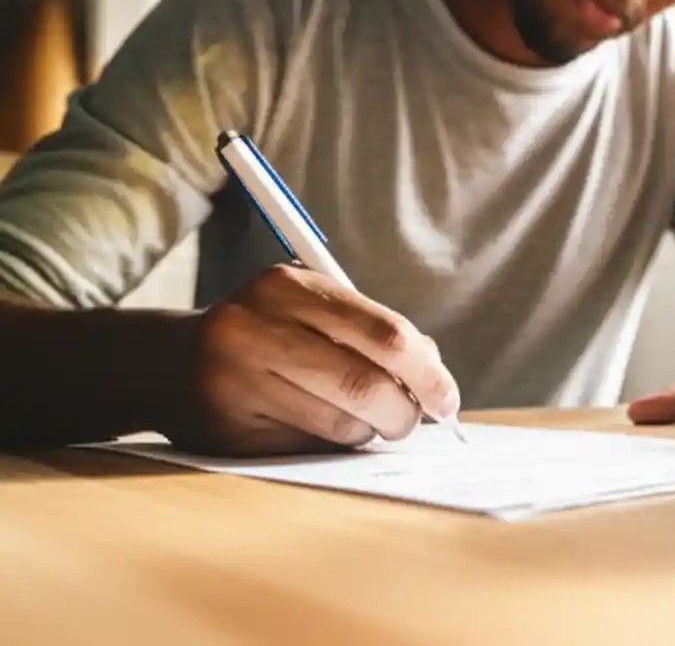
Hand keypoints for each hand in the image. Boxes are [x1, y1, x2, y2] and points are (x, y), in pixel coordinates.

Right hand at [167, 264, 458, 456]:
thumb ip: (375, 334)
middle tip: (410, 421)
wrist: (166, 364)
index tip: (446, 399)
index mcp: (287, 286)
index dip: (428, 373)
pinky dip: (331, 448)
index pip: (385, 333)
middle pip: (365, 384)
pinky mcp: (227, 431)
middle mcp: (255, 328)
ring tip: (358, 421)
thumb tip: (436, 380)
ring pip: (341, 424)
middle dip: (403, 412)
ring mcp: (235, 381)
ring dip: (366, 432)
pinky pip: (309, 450)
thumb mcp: (312, 312)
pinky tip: (315, 430)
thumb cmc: (266, 337)